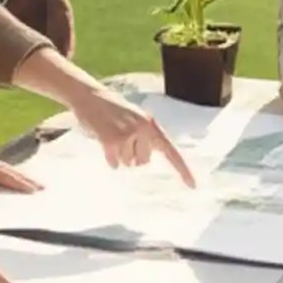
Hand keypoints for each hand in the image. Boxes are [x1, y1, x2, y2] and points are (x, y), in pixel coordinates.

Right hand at [70, 89, 196, 187]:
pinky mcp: (111, 140)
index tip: (193, 186)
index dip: (183, 170)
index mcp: (151, 124)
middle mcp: (143, 129)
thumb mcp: (135, 118)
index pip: (171, 151)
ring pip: (128, 163)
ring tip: (111, 134)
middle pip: (143, 162)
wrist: (89, 95)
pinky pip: (115, 162)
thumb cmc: (112, 109)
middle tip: (121, 136)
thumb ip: (145, 137)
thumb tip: (144, 162)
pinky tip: (103, 140)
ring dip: (119, 154)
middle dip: (133, 155)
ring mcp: (127, 134)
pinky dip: (109, 157)